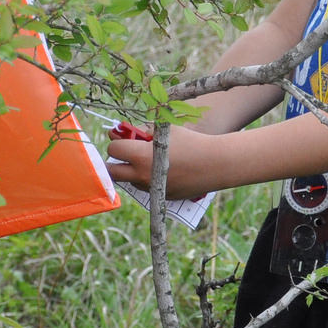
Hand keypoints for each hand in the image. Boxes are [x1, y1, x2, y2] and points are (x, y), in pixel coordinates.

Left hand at [104, 124, 225, 200]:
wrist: (215, 164)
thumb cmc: (191, 142)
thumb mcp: (166, 130)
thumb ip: (143, 131)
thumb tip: (124, 132)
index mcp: (141, 156)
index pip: (114, 150)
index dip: (118, 142)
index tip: (124, 139)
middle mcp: (142, 175)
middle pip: (112, 173)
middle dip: (114, 162)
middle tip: (124, 155)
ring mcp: (151, 189)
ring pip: (130, 181)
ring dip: (133, 172)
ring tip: (150, 161)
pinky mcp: (161, 197)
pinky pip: (147, 188)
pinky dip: (149, 180)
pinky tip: (165, 171)